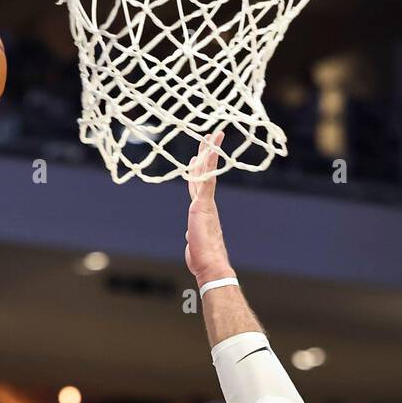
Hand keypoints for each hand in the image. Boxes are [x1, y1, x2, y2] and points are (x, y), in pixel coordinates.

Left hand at [185, 131, 231, 284]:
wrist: (210, 265)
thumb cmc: (202, 258)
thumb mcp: (194, 241)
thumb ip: (193, 234)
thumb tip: (190, 235)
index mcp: (202, 211)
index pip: (199, 185)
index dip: (198, 170)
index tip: (197, 157)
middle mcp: (205, 204)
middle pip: (203, 174)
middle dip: (205, 154)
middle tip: (208, 138)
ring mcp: (204, 204)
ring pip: (205, 173)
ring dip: (208, 154)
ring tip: (211, 137)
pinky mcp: (203, 206)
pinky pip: (206, 183)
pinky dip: (208, 168)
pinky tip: (209, 153)